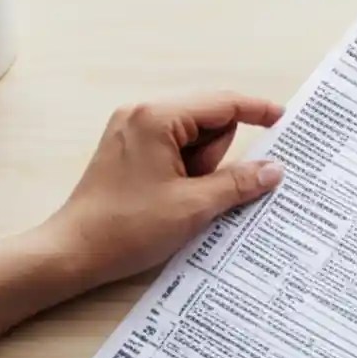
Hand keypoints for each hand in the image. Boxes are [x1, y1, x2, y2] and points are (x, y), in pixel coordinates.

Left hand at [38, 92, 285, 289]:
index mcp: (157, 117)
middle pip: (208, 122)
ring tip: (183, 201)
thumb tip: (275, 169)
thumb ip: (239, 182)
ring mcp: (133, 132)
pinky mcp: (129, 152)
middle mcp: (143, 114)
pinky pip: (175, 151)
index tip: (284, 120)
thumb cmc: (127, 228)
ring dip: (201, 169)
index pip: (222, 103)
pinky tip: (180, 200)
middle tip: (204, 191)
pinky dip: (188, 172)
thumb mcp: (194, 206)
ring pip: (193, 140)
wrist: (71, 254)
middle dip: (217, 157)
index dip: (257, 110)